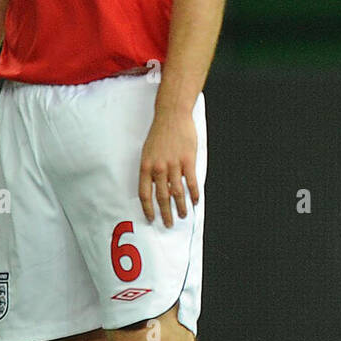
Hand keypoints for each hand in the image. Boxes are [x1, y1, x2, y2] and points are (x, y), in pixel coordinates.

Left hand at [139, 109, 199, 226]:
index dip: (148, 208)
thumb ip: (150, 169)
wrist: (172, 115)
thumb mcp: (148, 151)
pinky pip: (191, 182)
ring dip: (181, 206)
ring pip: (177, 192)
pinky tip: (195, 201)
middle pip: (162, 197)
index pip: (145, 194)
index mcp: (146, 166)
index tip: (151, 219)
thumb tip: (155, 187)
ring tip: (184, 215)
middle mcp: (159, 168)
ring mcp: (174, 164)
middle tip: (169, 224)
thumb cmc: (159, 133)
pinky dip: (194, 193)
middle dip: (165, 213)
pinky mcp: (188, 160)